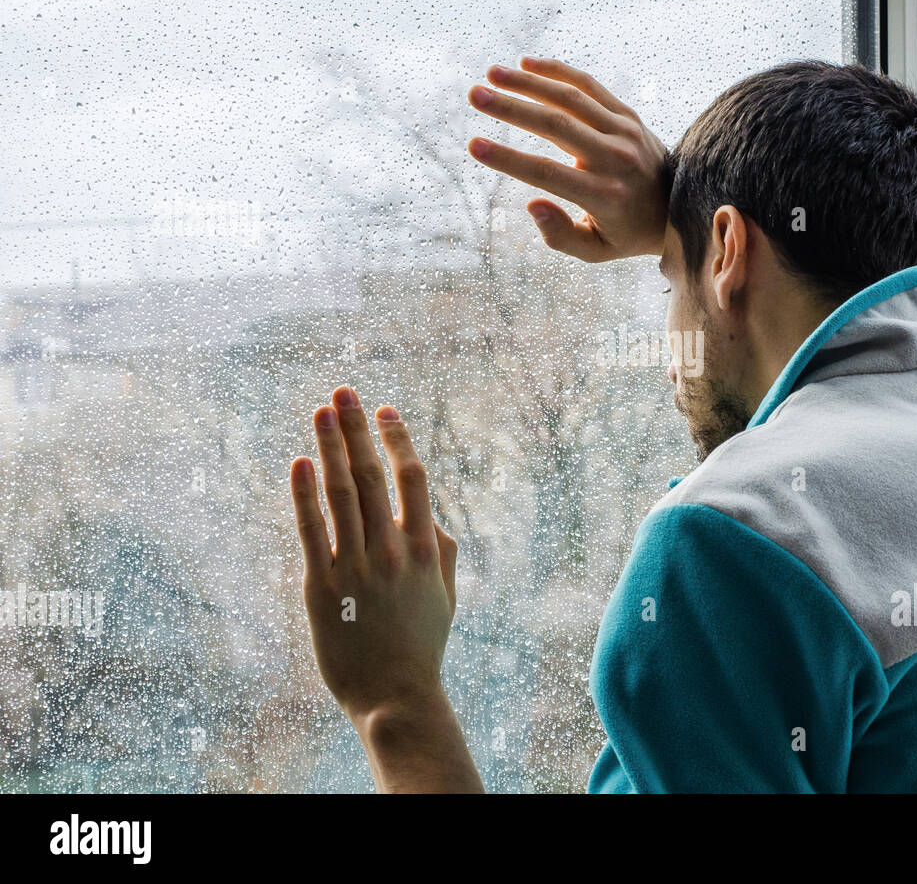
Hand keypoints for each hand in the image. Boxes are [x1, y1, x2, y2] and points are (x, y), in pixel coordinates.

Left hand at [291, 387, 478, 791]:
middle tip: (343, 392)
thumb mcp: (446, 594)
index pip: (413, 478)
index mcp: (426, 549)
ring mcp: (356, 568)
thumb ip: (442, 549)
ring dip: (330, 448)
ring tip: (320, 411)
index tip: (386, 410)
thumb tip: (429, 513)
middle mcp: (392, 551)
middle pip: (373, 475)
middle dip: (357, 428)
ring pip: (342, 494)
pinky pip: (312, 531)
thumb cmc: (422, 644)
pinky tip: (299, 463)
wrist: (396, 695)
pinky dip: (304, 494)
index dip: (398, 439)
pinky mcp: (323, 588)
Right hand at [467, 56, 667, 260]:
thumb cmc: (627, 233)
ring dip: (528, 82)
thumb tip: (530, 204)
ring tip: (491, 73)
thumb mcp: (595, 251)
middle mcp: (616, 159)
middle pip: (556, 126)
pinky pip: (589, 86)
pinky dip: (557, 72)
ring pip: (571, 98)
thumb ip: (560, 236)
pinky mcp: (628, 115)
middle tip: (474, 95)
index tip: (474, 146)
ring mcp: (625, 132)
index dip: (509, 159)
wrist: (679, 207)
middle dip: (511, 108)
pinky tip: (525, 64)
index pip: (548, 173)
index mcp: (606, 196)